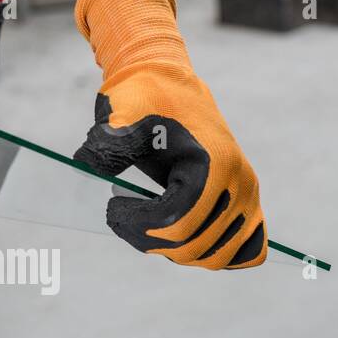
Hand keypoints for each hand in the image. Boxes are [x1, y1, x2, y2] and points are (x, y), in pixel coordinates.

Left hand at [72, 0, 265, 268]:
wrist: (167, 81)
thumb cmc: (141, 98)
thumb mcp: (120, 117)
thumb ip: (107, 143)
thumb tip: (88, 162)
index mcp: (213, 164)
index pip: (177, 223)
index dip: (136, 224)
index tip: (111, 204)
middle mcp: (239, 183)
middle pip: (195, 245)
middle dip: (148, 239)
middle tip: (122, 215)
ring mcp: (248, 194)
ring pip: (219, 255)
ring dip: (175, 251)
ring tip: (147, 224)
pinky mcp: (247, 201)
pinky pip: (248, 249)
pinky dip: (217, 253)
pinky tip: (182, 236)